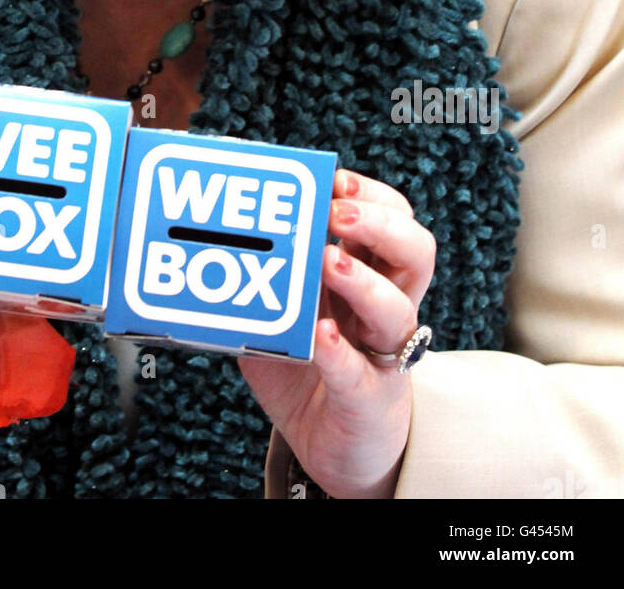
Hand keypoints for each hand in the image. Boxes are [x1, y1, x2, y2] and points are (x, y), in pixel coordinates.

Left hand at [239, 167, 435, 498]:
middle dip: (379, 223)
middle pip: (415, 252)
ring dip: (362, 280)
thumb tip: (210, 232)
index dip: (371, 193)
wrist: (335, 446)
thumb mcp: (287, 310)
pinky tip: (322, 335)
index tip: (335, 179)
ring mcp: (383, 356)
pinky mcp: (367, 400)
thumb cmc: (310, 368)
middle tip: (337, 211)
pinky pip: (358, 374)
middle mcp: (386, 309)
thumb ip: (265, 277)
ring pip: (398, 309)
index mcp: (371, 275)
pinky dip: (339, 353)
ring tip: (329, 261)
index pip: (394, 218)